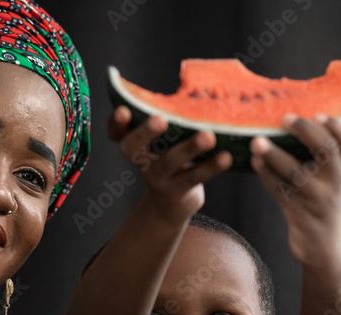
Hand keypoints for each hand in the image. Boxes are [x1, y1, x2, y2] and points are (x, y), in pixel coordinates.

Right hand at [109, 106, 230, 221]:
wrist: (173, 200)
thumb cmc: (172, 155)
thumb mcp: (165, 138)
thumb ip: (171, 117)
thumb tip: (199, 88)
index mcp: (135, 142)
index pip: (116, 132)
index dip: (115, 123)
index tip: (122, 110)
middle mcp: (140, 159)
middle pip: (133, 148)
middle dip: (145, 133)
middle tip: (160, 120)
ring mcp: (156, 177)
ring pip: (168, 162)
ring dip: (189, 148)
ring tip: (208, 137)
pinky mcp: (175, 190)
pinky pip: (193, 177)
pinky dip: (210, 167)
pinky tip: (225, 157)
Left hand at [250, 114, 340, 268]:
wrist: (324, 250)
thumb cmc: (320, 208)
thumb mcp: (329, 184)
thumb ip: (322, 160)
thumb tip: (299, 126)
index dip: (336, 126)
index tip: (317, 113)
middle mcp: (334, 184)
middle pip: (326, 151)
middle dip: (305, 131)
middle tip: (283, 118)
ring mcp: (317, 200)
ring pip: (297, 173)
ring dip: (275, 156)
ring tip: (257, 142)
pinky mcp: (300, 215)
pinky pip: (280, 191)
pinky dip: (266, 176)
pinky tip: (255, 163)